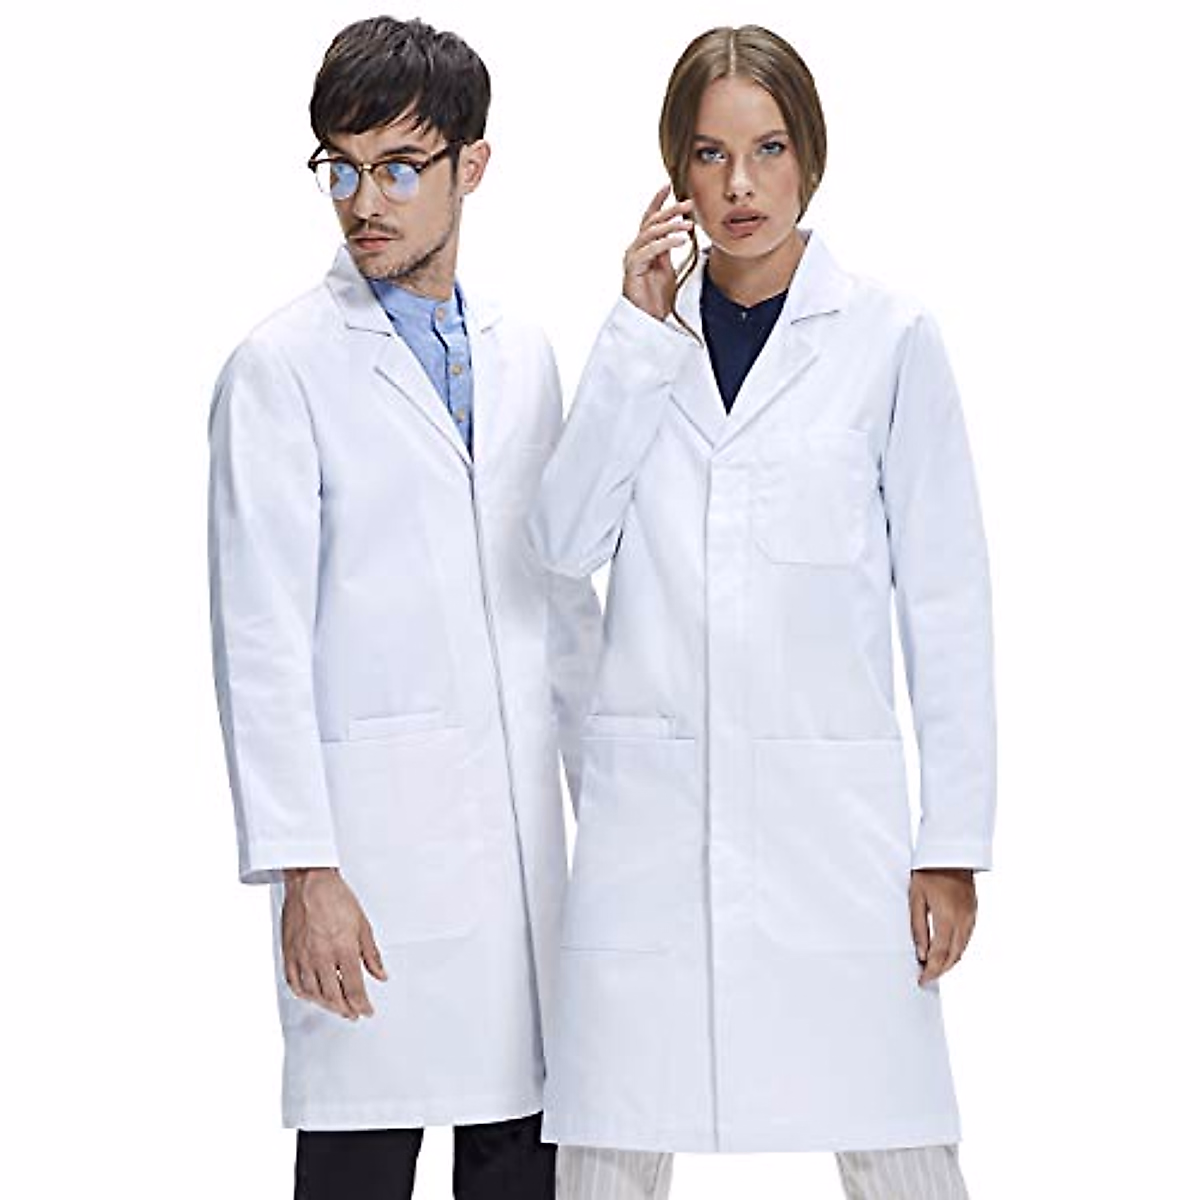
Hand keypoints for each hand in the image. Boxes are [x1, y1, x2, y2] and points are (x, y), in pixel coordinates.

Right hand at [281, 867, 386, 1019]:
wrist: (310, 881)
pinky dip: (305, 994)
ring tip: (337, 1007)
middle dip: (346, 1009)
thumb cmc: (336, 898)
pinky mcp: (289, 954)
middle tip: (353, 1013)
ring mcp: (302, 957)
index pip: (354, 988)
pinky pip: (294, 983)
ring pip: (314, 993)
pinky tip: (312, 996)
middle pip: (334, 996)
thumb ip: (372, 954)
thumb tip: (381, 975)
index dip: (362, 1004)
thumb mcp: (362, 924)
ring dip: (327, 1005)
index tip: (367, 1011)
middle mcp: (321, 956)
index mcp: (343, 948)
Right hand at [622, 185, 693, 319]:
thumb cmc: (657, 296)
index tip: (668, 185)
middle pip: (651, 222)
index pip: (650, 218)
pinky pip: (649, 251)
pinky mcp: (633, 269)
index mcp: (644, 247)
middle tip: (688, 203)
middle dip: (670, 210)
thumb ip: (669, 249)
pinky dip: (666, 243)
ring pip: (650, 233)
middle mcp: (636, 249)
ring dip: (670, 226)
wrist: (650, 318)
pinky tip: (680, 240)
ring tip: (688, 223)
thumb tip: (681, 231)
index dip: (658, 201)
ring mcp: (633, 258)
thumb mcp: (667, 267)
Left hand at [909, 867, 976, 985]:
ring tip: (934, 968)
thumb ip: (918, 928)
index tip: (922, 980)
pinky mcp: (973, 912)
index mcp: (947, 917)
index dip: (931, 971)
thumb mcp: (915, 898)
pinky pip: (967, 938)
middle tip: (926, 978)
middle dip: (940, 970)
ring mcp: (971, 916)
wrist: (949, 852)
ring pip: (962, 949)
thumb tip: (921, 954)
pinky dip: (957, 950)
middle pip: (954, 956)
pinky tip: (947, 952)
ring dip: (949, 962)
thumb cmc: (928, 871)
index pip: (940, 954)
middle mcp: (963, 920)